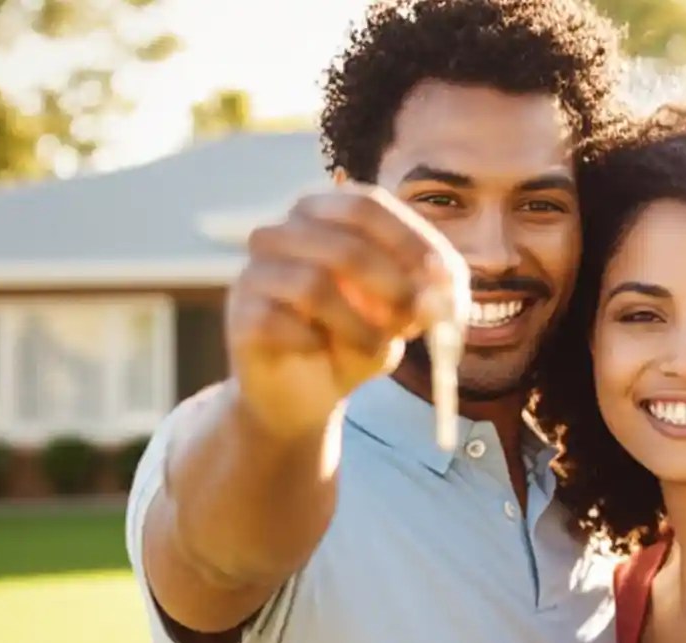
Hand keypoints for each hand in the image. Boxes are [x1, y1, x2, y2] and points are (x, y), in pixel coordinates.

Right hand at [225, 178, 468, 438]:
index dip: (410, 241)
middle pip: (345, 244)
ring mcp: (256, 270)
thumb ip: (428, 298)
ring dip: (360, 328)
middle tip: (416, 324)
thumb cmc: (358, 337)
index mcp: (325, 212)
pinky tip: (322, 354)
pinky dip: (317, 346)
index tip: (444, 281)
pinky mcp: (241, 314)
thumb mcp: (404, 315)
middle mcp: (284, 230)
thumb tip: (444, 299)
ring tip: (377, 351)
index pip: (367, 206)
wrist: (304, 393)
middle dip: (393, 288)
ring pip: (315, 286)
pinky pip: (284, 324)